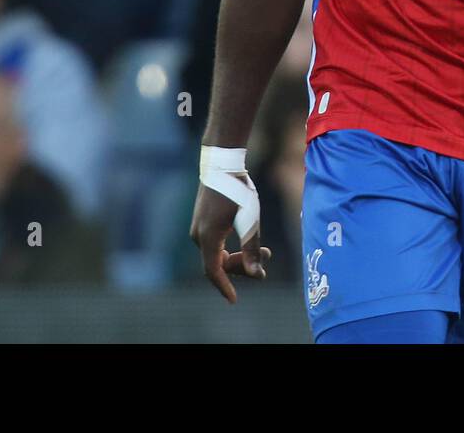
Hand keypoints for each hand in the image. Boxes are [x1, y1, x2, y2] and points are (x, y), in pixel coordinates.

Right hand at [190, 182, 271, 303]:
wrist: (222, 163)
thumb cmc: (237, 190)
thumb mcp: (250, 219)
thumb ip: (252, 248)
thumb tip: (257, 274)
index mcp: (208, 238)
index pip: (214, 272)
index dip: (224, 287)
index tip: (234, 300)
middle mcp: (197, 235)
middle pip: (219, 263)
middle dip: (243, 267)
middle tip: (266, 261)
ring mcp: (198, 228)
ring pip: (218, 253)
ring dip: (240, 255)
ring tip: (265, 250)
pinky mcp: (202, 221)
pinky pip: (215, 243)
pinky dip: (232, 246)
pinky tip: (251, 239)